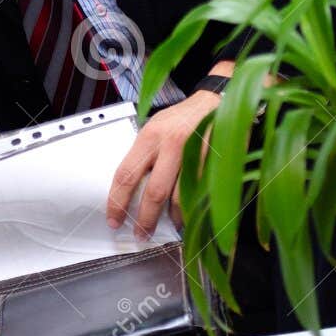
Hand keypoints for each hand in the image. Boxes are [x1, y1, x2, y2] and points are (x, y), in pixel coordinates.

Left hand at [106, 90, 220, 238]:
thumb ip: (145, 153)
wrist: (221, 101)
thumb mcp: (157, 127)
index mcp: (150, 135)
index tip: (113, 218)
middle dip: (145, 218)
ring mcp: (195, 155)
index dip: (117, 201)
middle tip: (140, 233)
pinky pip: (200, 194)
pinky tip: (189, 215)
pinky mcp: (215, 164)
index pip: (126, 174)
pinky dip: (193, 209)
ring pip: (180, 197)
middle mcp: (171, 144)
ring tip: (168, 227)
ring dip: (172, 218)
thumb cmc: (186, 116)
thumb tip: (131, 185)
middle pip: (154, 192)